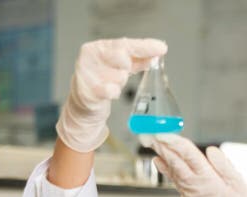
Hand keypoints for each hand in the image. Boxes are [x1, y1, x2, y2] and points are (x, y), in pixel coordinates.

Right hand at [57, 38, 166, 152]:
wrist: (85, 102)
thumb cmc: (103, 80)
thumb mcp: (122, 67)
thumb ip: (138, 61)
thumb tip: (156, 56)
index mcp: (101, 47)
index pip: (126, 43)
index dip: (145, 46)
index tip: (161, 48)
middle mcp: (92, 56)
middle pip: (121, 56)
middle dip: (128, 65)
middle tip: (126, 70)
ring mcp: (87, 72)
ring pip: (118, 76)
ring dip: (120, 82)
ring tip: (112, 84)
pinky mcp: (86, 90)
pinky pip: (107, 90)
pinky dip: (113, 91)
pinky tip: (112, 92)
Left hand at [151, 134, 246, 196]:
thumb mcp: (239, 186)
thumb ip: (224, 166)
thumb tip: (210, 151)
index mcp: (208, 180)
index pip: (188, 156)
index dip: (175, 143)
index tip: (163, 133)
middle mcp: (194, 186)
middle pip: (175, 162)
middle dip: (162, 146)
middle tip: (150, 133)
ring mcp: (189, 193)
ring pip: (172, 170)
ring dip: (162, 155)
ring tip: (152, 142)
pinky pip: (175, 180)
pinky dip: (165, 169)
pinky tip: (159, 161)